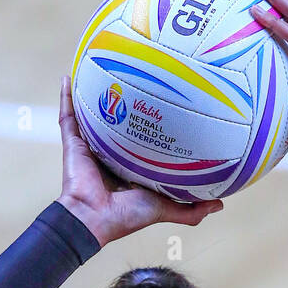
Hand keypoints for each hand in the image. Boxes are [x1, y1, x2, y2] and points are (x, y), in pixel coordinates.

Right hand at [56, 75, 222, 245]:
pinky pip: (68, 116)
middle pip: (119, 125)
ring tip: (102, 69)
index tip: (168, 108)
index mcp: (128, 169)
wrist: (92, 218)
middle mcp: (109, 156)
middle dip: (126, 104)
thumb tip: (220, 204)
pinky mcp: (72, 144)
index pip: (142, 144)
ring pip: (93, 116)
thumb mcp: (164, 209)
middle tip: (140, 80)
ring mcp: (89, 148)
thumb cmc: (126, 216)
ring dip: (95, 95)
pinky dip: (67, 97)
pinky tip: (69, 76)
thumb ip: (190, 210)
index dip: (153, 128)